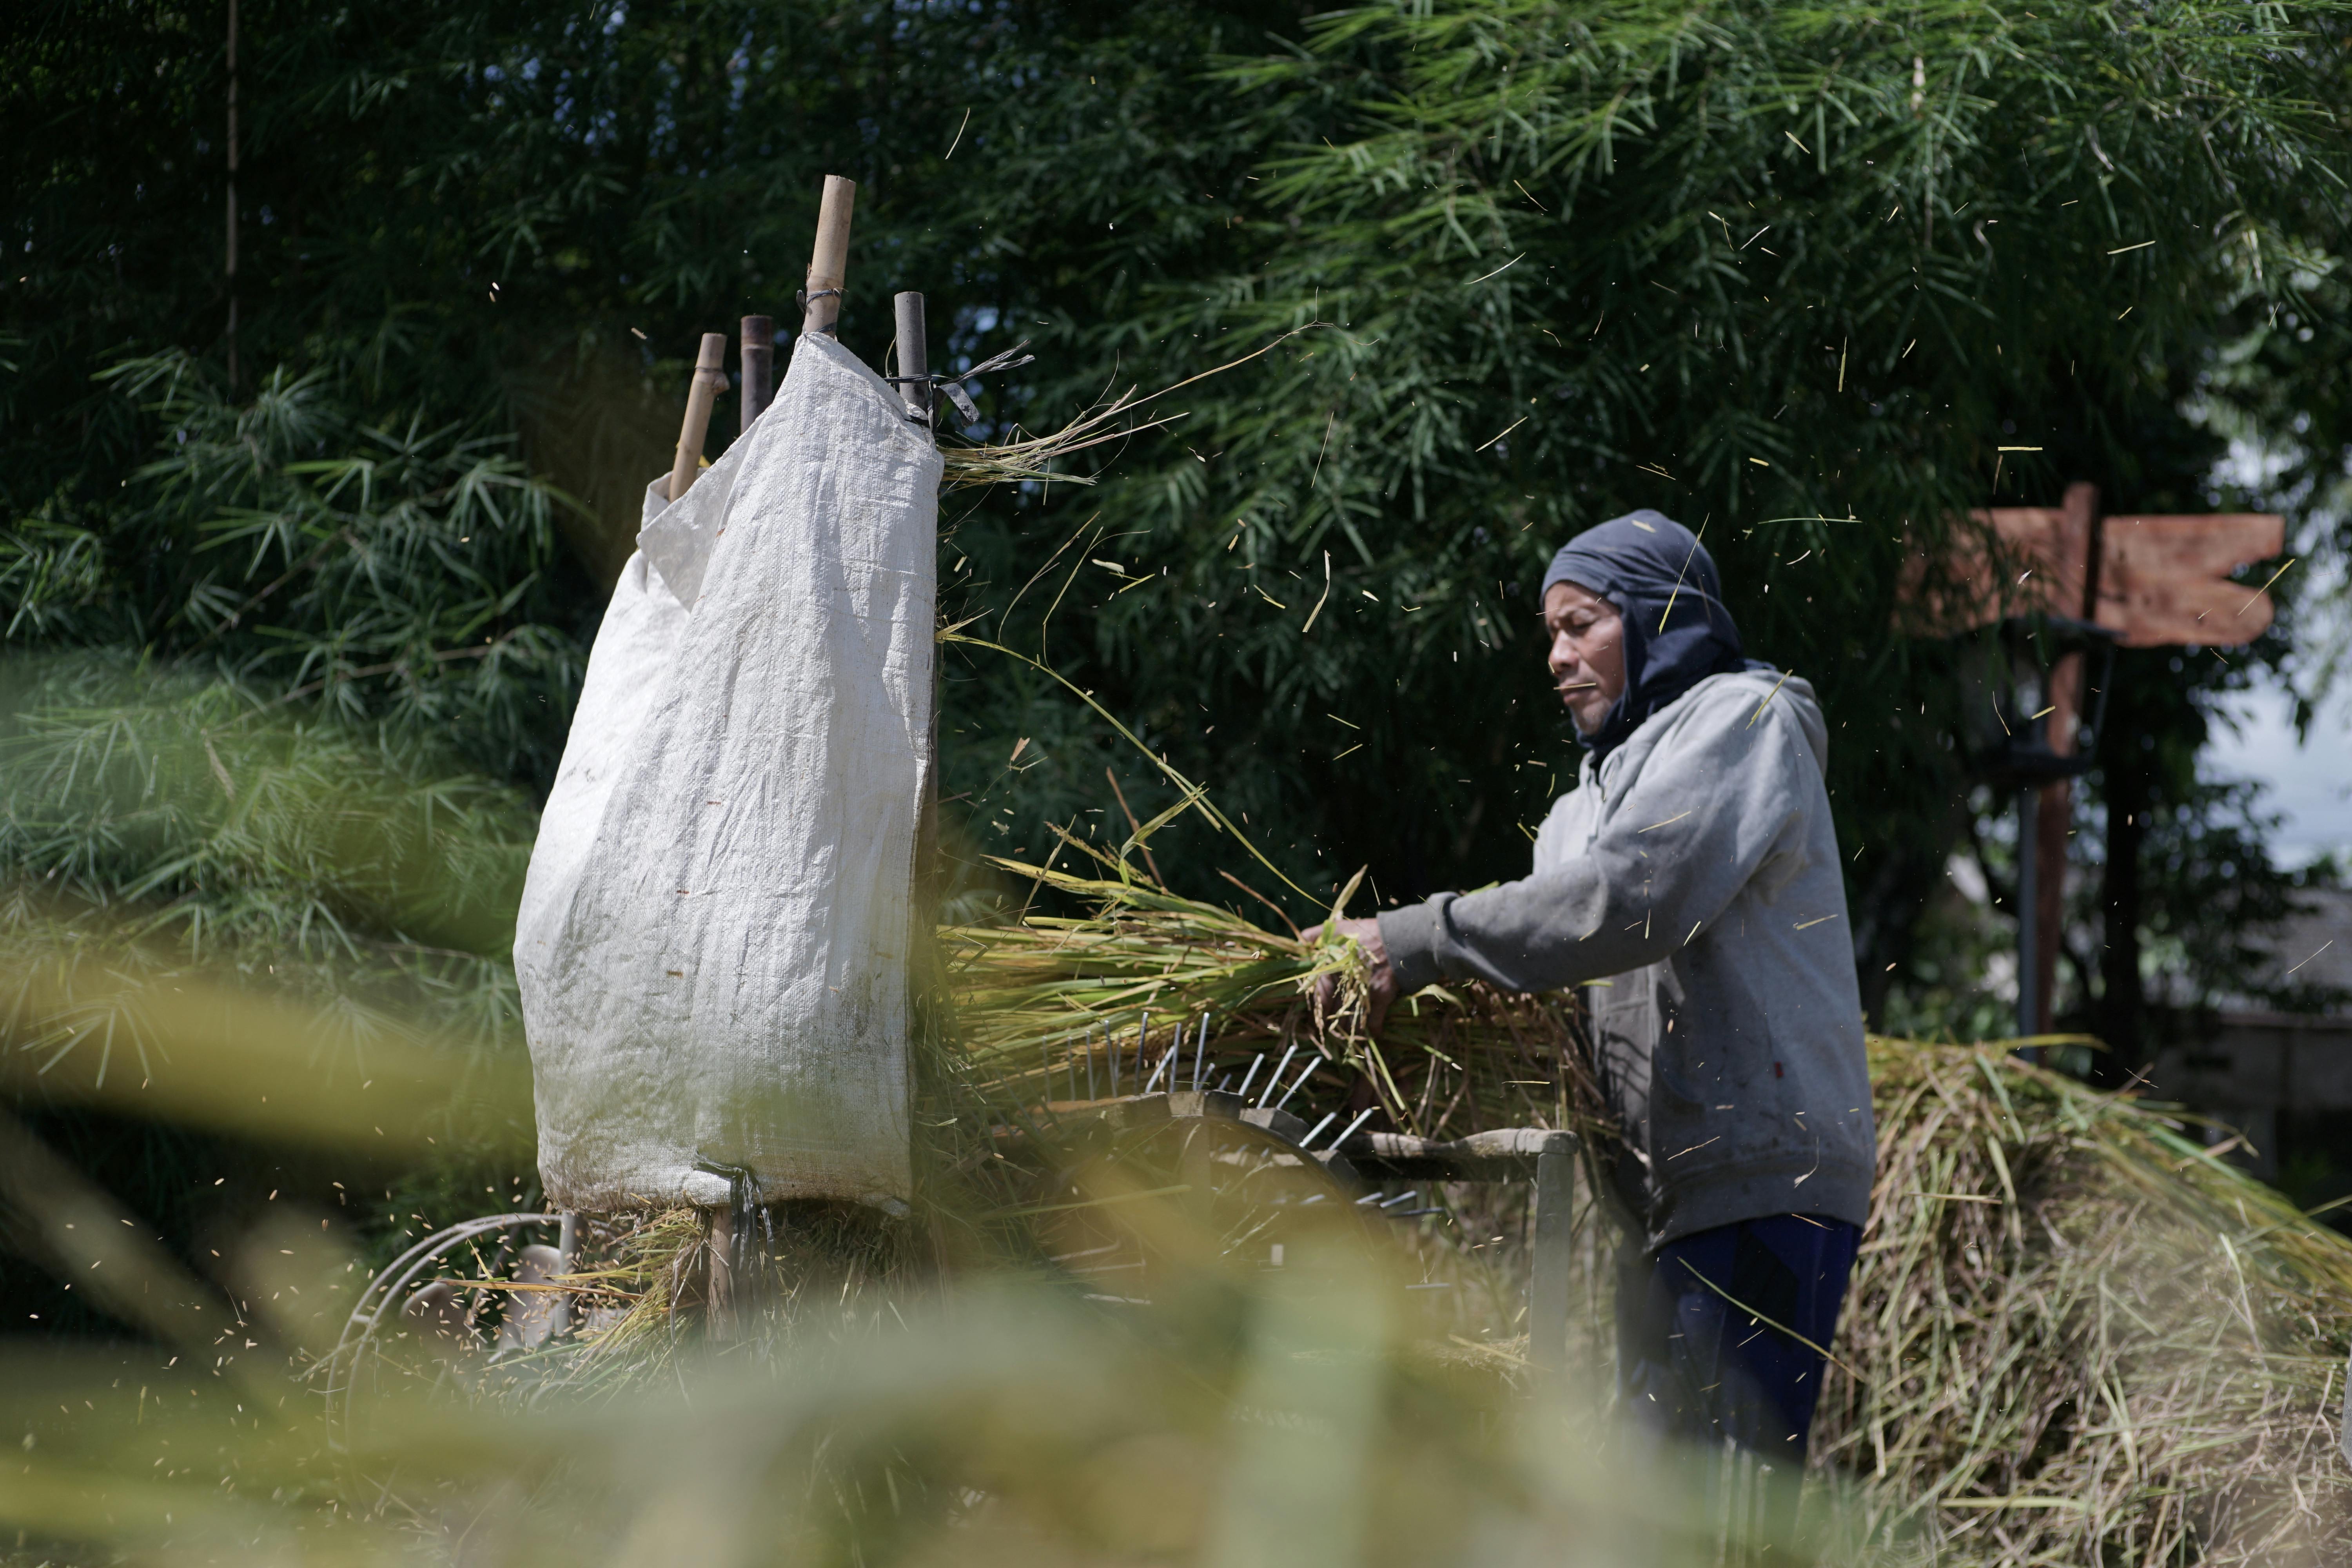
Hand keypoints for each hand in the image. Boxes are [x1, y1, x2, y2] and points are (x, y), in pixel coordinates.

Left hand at [1300, 915, 1399, 1036]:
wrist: (1399, 939)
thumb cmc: (1368, 933)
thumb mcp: (1341, 929)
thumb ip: (1319, 934)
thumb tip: (1303, 938)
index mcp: (1332, 970)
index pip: (1318, 998)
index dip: (1315, 1014)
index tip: (1313, 1024)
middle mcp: (1345, 985)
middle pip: (1332, 1014)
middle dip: (1329, 1026)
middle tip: (1328, 1032)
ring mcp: (1362, 993)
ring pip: (1350, 1022)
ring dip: (1348, 1031)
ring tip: (1346, 1033)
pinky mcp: (1381, 998)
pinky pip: (1374, 1022)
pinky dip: (1373, 1030)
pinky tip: (1372, 1033)